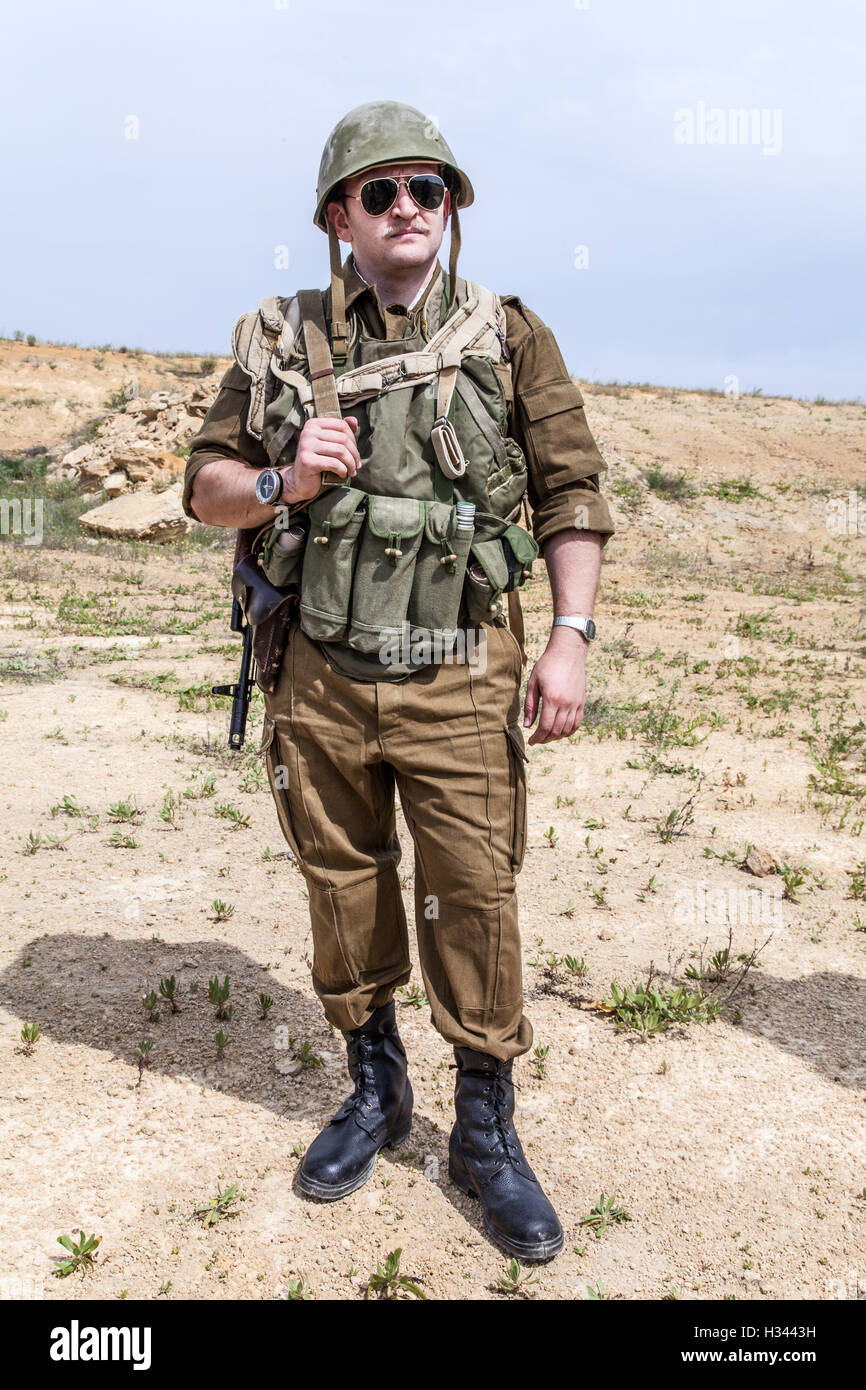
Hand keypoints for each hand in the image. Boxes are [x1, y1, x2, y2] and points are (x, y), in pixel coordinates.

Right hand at [282, 416, 360, 501]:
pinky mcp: (307, 460)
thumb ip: (341, 432)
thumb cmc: (317, 462)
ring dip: (351, 463)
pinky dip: (343, 470)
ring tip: (352, 471)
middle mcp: (308, 432)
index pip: (341, 425)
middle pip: (342, 438)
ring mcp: (306, 445)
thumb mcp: (329, 445)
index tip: (355, 453)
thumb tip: (354, 420)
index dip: (353, 440)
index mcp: (313, 424)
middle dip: (354, 454)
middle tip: (357, 465)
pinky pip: (334, 463)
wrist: (300, 481)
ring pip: (340, 451)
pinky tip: (342, 474)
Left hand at [522, 627, 587, 744]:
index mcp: (552, 699)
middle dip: (546, 739)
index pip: (546, 727)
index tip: (531, 741)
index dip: (538, 737)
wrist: (568, 653)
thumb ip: (530, 706)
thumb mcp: (533, 683)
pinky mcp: (582, 702)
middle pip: (557, 731)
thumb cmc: (547, 665)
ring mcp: (576, 703)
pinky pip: (578, 723)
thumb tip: (528, 725)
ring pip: (568, 729)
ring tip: (547, 736)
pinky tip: (561, 732)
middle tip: (537, 740)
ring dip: (557, 737)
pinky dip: (569, 731)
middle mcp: (567, 703)